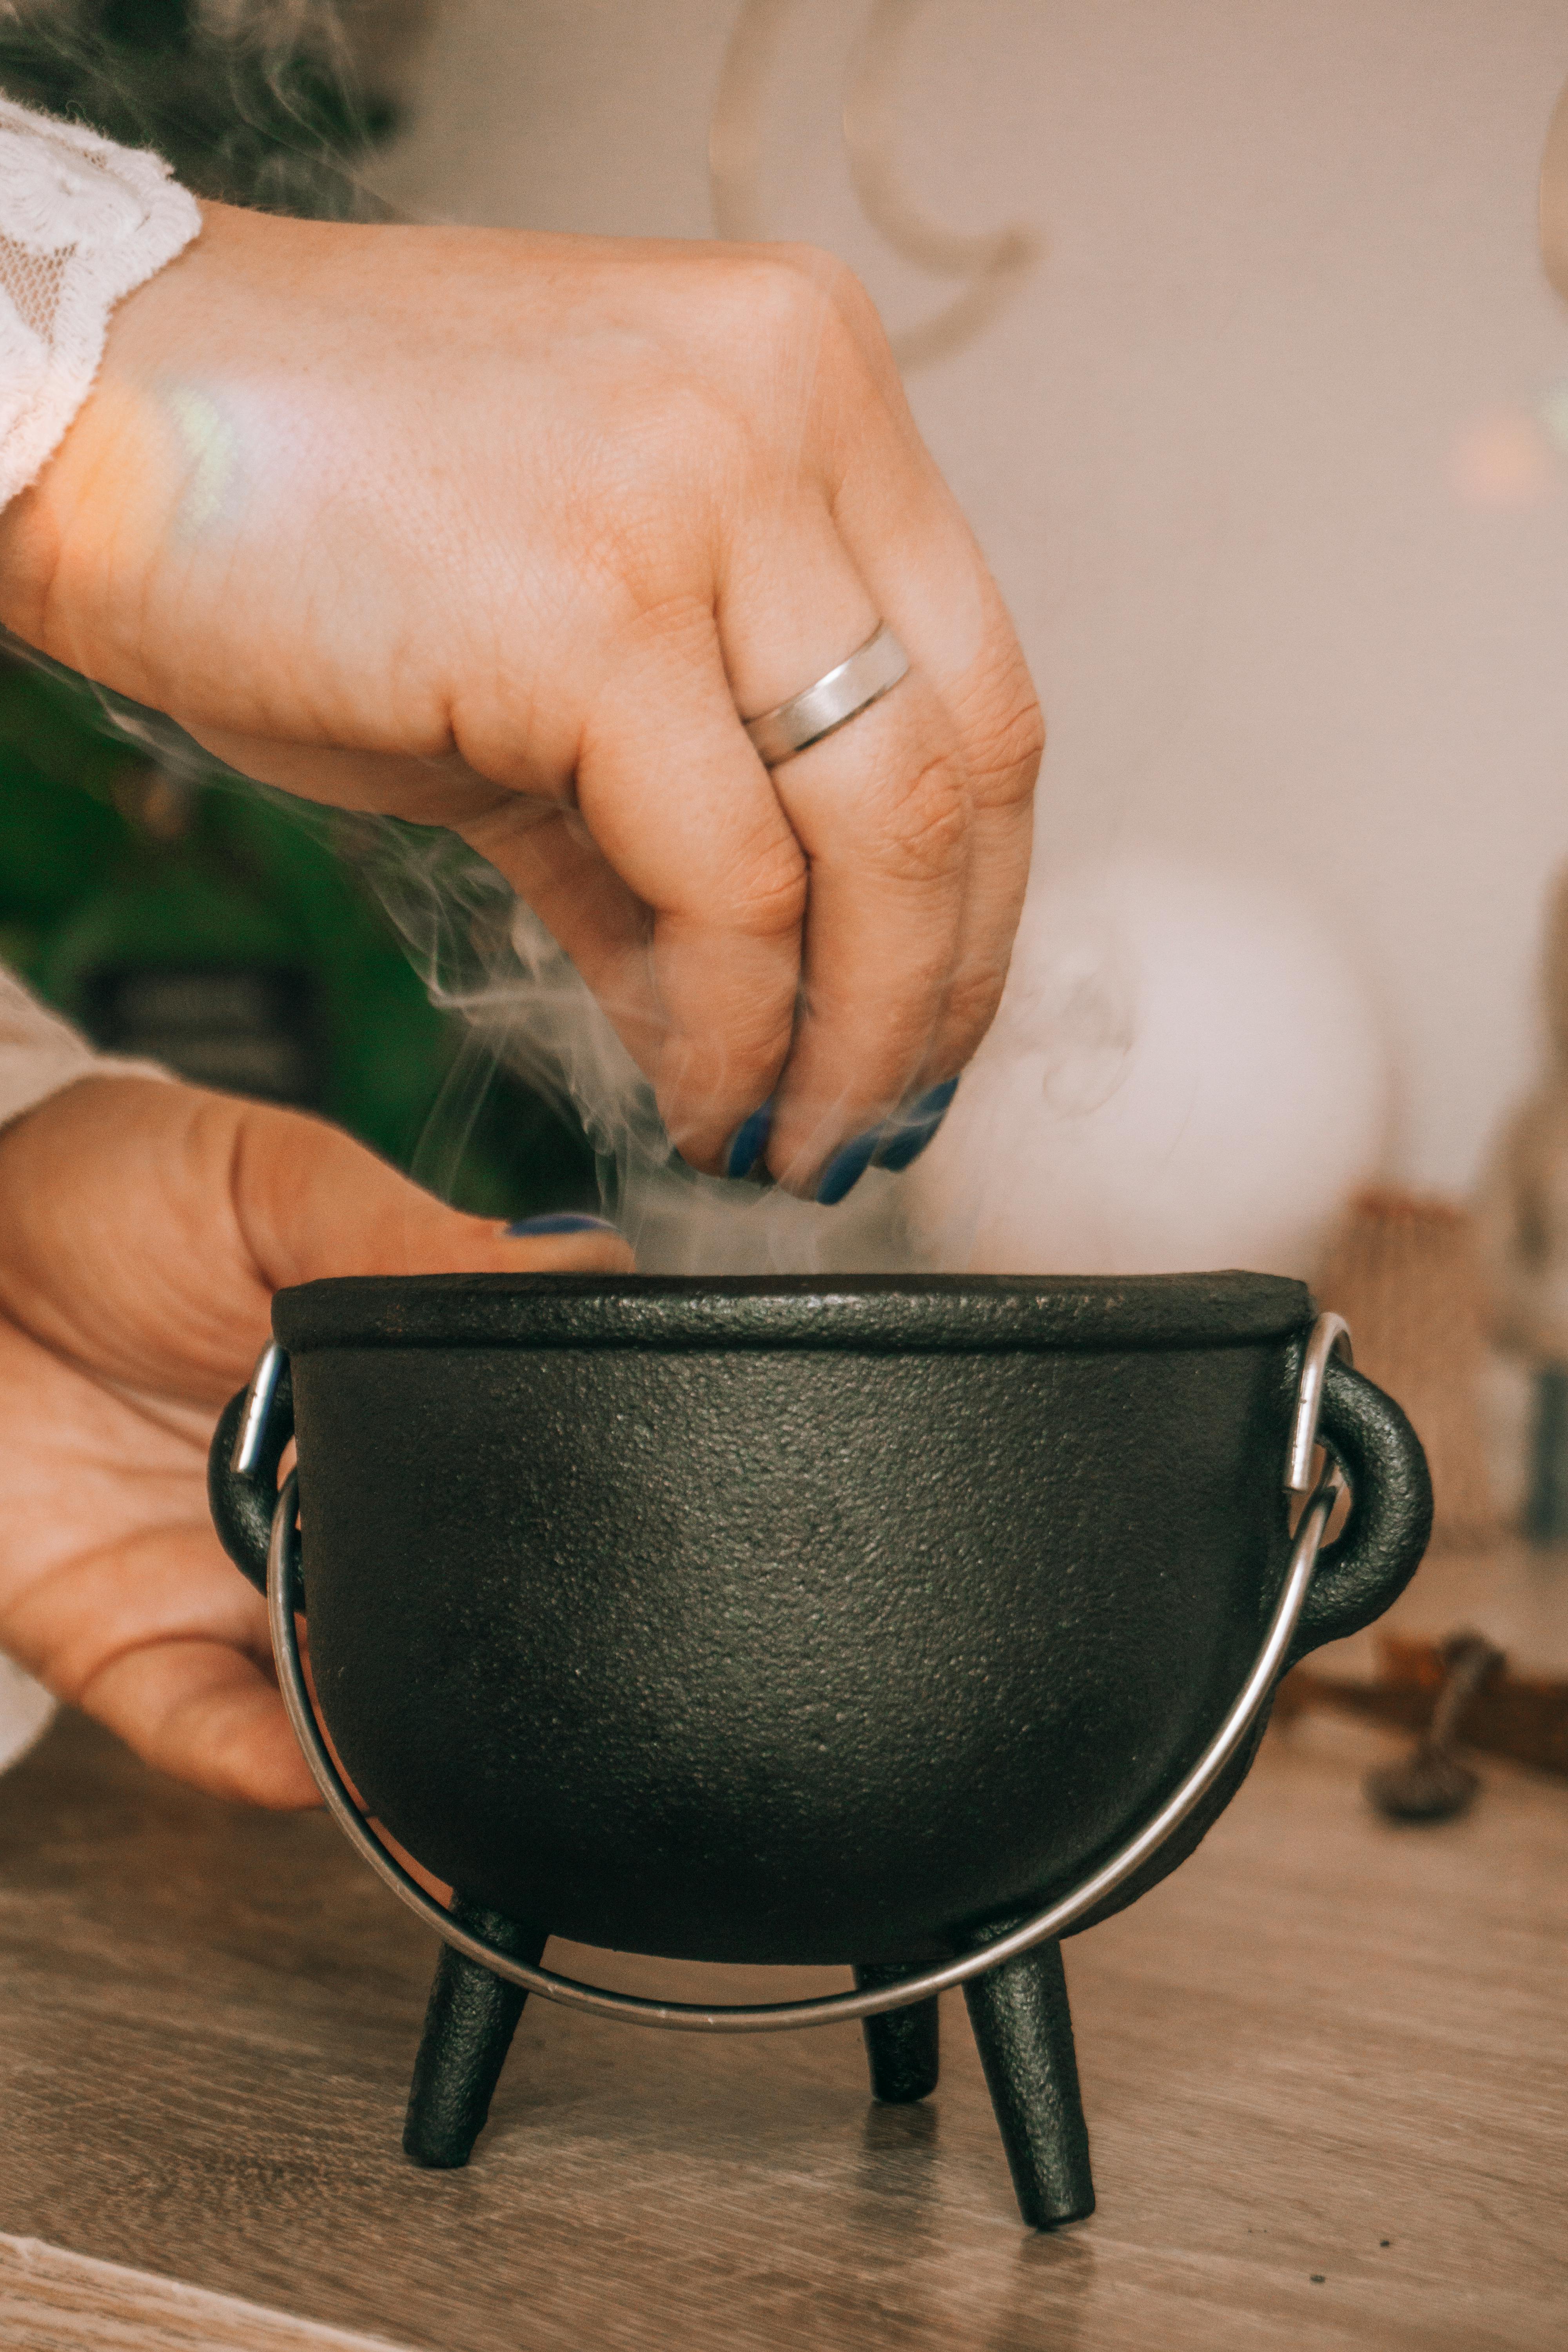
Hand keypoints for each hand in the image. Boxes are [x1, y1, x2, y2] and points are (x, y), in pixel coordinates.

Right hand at [0, 206, 1040, 1195]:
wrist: (86, 423)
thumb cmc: (301, 504)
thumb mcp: (558, 638)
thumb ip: (683, 807)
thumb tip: (763, 1003)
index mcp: (806, 380)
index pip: (976, 684)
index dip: (977, 892)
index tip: (935, 1016)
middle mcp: (785, 409)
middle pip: (959, 769)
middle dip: (933, 989)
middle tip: (879, 1118)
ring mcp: (699, 497)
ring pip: (876, 836)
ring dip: (851, 1034)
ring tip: (797, 1138)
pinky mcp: (594, 611)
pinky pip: (728, 886)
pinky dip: (733, 1029)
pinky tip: (698, 1095)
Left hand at [0, 1075, 629, 1804]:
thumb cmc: (108, 1193)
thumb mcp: (276, 1176)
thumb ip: (409, 1235)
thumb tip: (577, 1260)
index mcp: (384, 1401)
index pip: (497, 1476)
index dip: (552, 1511)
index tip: (606, 1530)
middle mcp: (326, 1506)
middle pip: (436, 1602)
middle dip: (485, 1641)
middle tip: (537, 1650)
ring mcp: (232, 1584)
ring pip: (340, 1695)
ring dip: (391, 1730)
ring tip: (444, 1738)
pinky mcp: (131, 1642)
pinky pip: (206, 1730)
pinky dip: (263, 1761)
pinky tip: (312, 1763)